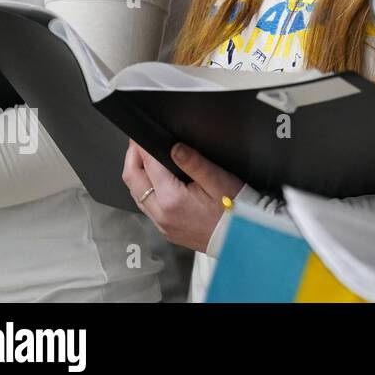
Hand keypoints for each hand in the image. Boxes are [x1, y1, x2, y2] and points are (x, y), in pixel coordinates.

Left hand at [122, 140, 243, 252]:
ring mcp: (162, 225)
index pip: (148, 166)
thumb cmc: (235, 210)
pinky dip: (145, 191)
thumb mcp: (218, 179)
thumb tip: (175, 147)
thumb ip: (193, 162)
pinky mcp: (167, 231)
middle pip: (132, 181)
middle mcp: (161, 214)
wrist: (242, 237)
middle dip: (131, 158)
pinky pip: (147, 208)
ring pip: (136, 195)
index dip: (142, 147)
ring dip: (136, 175)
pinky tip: (155, 183)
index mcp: (172, 199)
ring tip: (143, 160)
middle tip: (135, 144)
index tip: (140, 137)